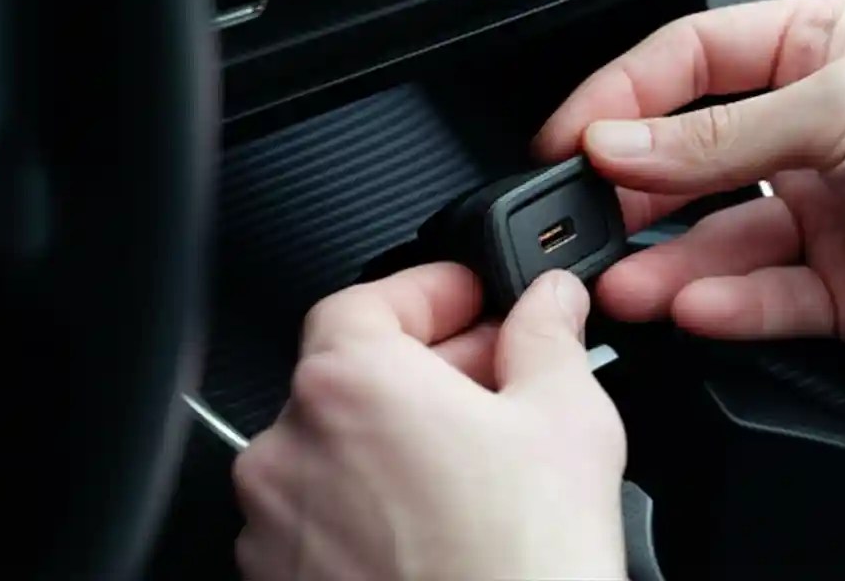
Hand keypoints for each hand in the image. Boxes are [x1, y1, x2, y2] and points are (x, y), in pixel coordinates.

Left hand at [233, 264, 626, 580]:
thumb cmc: (523, 565)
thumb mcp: (567, 418)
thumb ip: (549, 334)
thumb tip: (550, 301)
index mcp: (348, 385)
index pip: (369, 297)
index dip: (432, 291)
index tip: (472, 298)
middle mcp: (290, 449)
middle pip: (355, 373)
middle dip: (431, 366)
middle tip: (500, 376)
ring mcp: (278, 525)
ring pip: (339, 448)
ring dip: (401, 436)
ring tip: (479, 459)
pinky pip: (325, 514)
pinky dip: (374, 500)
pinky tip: (443, 520)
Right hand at [535, 0, 844, 368]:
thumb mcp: (843, 105)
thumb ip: (719, 137)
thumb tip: (621, 143)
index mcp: (818, 50)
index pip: (688, 63)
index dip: (621, 97)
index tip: (571, 137)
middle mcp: (813, 132)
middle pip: (691, 157)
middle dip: (633, 189)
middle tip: (581, 216)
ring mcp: (823, 212)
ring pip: (717, 238)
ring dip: (666, 261)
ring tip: (623, 281)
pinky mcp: (838, 287)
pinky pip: (760, 296)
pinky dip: (723, 304)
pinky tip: (691, 304)